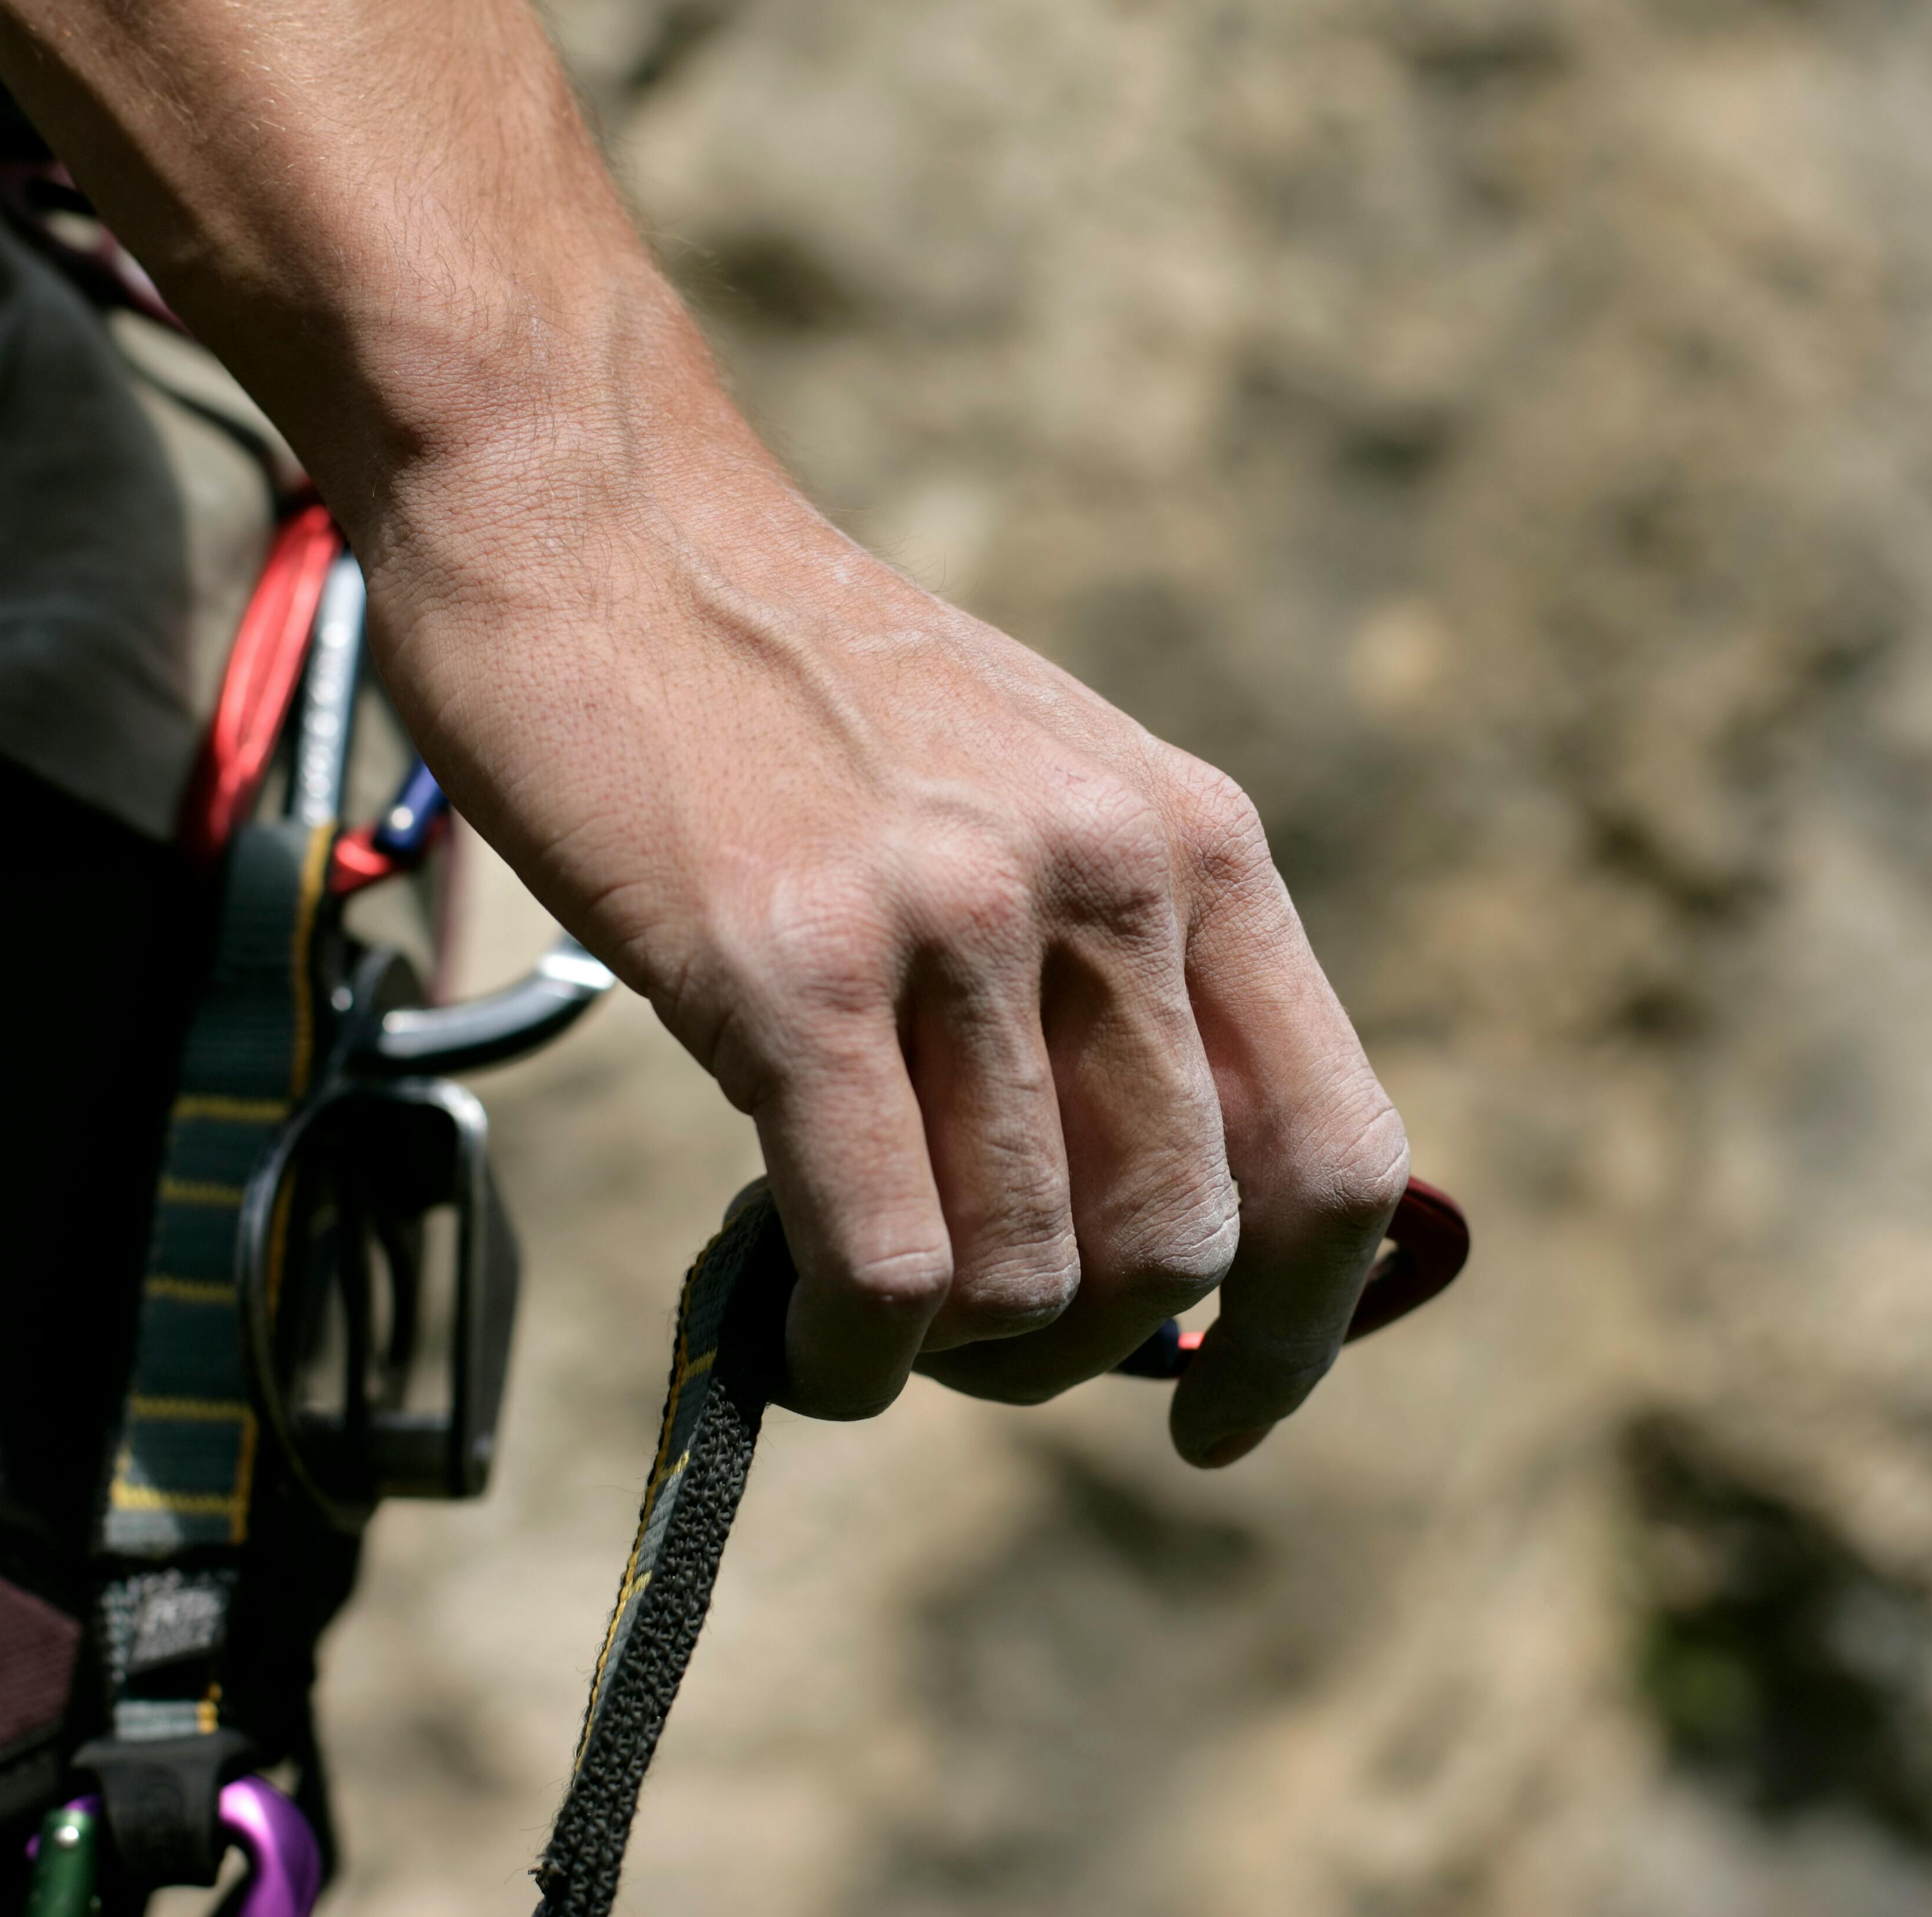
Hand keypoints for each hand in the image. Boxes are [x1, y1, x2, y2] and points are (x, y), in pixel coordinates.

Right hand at [0, 0, 1407, 1462]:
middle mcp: (1111, 877)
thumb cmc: (798, 686)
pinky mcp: (795, 969)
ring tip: (861, 1309)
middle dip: (1075, 1348)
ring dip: (947, 1353)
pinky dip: (852, 1356)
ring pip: (1024, 1279)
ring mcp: (958, 920)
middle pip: (1175, 1246)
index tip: (1227, 1418)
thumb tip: (1162, 1226)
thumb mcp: (1034, 788)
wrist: (598, 513)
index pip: (1333, 1155)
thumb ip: (1120, 973)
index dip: (1298, 1329)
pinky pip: (886, 1266)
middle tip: (967, 1340)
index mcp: (1197, 842)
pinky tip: (805, 1341)